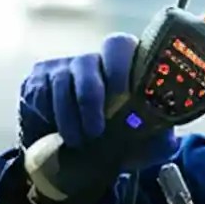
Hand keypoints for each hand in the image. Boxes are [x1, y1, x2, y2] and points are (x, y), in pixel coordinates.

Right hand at [17, 33, 176, 168]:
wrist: (73, 157)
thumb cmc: (115, 142)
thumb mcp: (141, 145)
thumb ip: (158, 140)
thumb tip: (167, 140)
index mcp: (121, 65)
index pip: (120, 46)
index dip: (121, 66)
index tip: (126, 95)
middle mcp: (91, 60)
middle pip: (87, 61)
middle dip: (91, 95)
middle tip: (97, 130)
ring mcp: (61, 68)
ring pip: (62, 82)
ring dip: (70, 116)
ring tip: (79, 141)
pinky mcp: (37, 81)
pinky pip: (39, 93)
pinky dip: (48, 117)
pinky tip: (56, 133)